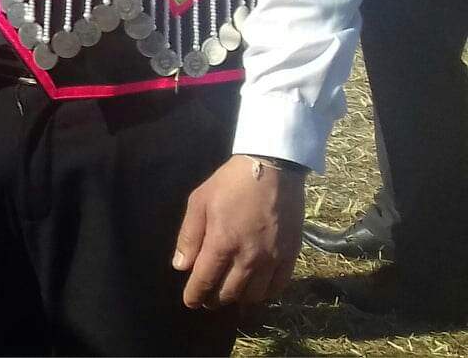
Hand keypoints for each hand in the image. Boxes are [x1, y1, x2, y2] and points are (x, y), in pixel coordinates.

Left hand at [173, 155, 303, 308]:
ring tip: (229, 294)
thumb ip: (189, 236)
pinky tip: (255, 290)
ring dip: (238, 298)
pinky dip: (264, 294)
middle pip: (229, 293)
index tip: (190, 302)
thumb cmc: (230, 183)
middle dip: (214, 300)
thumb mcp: (199, 202)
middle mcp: (248, 257)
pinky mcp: (290, 256)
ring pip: (253, 295)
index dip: (195, 295)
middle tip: (207, 299)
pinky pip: (277, 287)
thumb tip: (181, 266)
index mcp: (222, 243)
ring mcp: (272, 259)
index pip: (205, 281)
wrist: (272, 169)